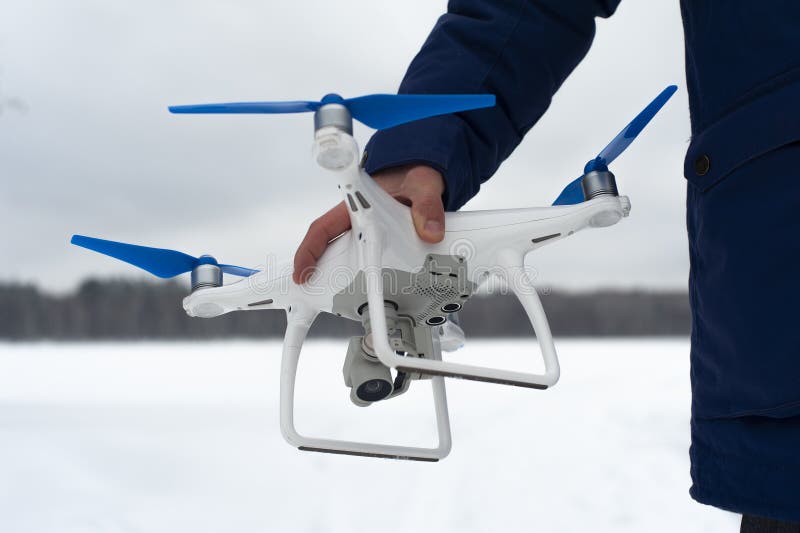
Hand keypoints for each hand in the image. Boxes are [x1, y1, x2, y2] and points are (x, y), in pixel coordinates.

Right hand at [292, 164, 445, 283]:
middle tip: (313, 296)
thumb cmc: (412, 176)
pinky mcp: (381, 241)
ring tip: (338, 302)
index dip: (309, 252)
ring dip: (341, 278)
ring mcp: (366, 232)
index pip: (323, 229)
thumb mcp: (422, 186)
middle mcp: (355, 221)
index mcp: (355, 205)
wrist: (422, 176)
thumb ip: (427, 206)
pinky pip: (368, 262)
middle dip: (318, 273)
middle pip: (328, 250)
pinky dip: (366, 278)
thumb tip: (430, 231)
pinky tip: (370, 293)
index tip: (301, 272)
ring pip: (346, 258)